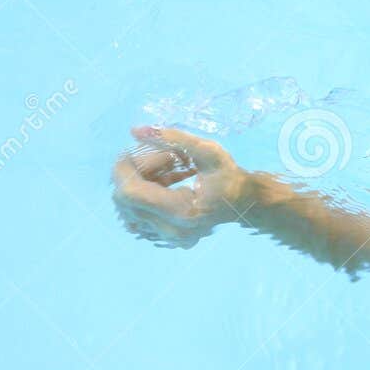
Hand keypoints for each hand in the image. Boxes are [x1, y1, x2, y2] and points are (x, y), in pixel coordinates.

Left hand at [112, 126, 248, 247]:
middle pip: (125, 199)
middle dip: (135, 173)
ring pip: (127, 206)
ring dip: (140, 182)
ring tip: (168, 169)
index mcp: (182, 212)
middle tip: (162, 158)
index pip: (130, 193)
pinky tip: (165, 181)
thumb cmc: (229, 176)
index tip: (134, 150)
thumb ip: (173, 138)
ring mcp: (167, 238)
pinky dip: (144, 193)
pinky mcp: (163, 238)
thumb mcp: (209, 151)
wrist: (244, 203)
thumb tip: (135, 131)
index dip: (124, 170)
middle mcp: (172, 231)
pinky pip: (135, 213)